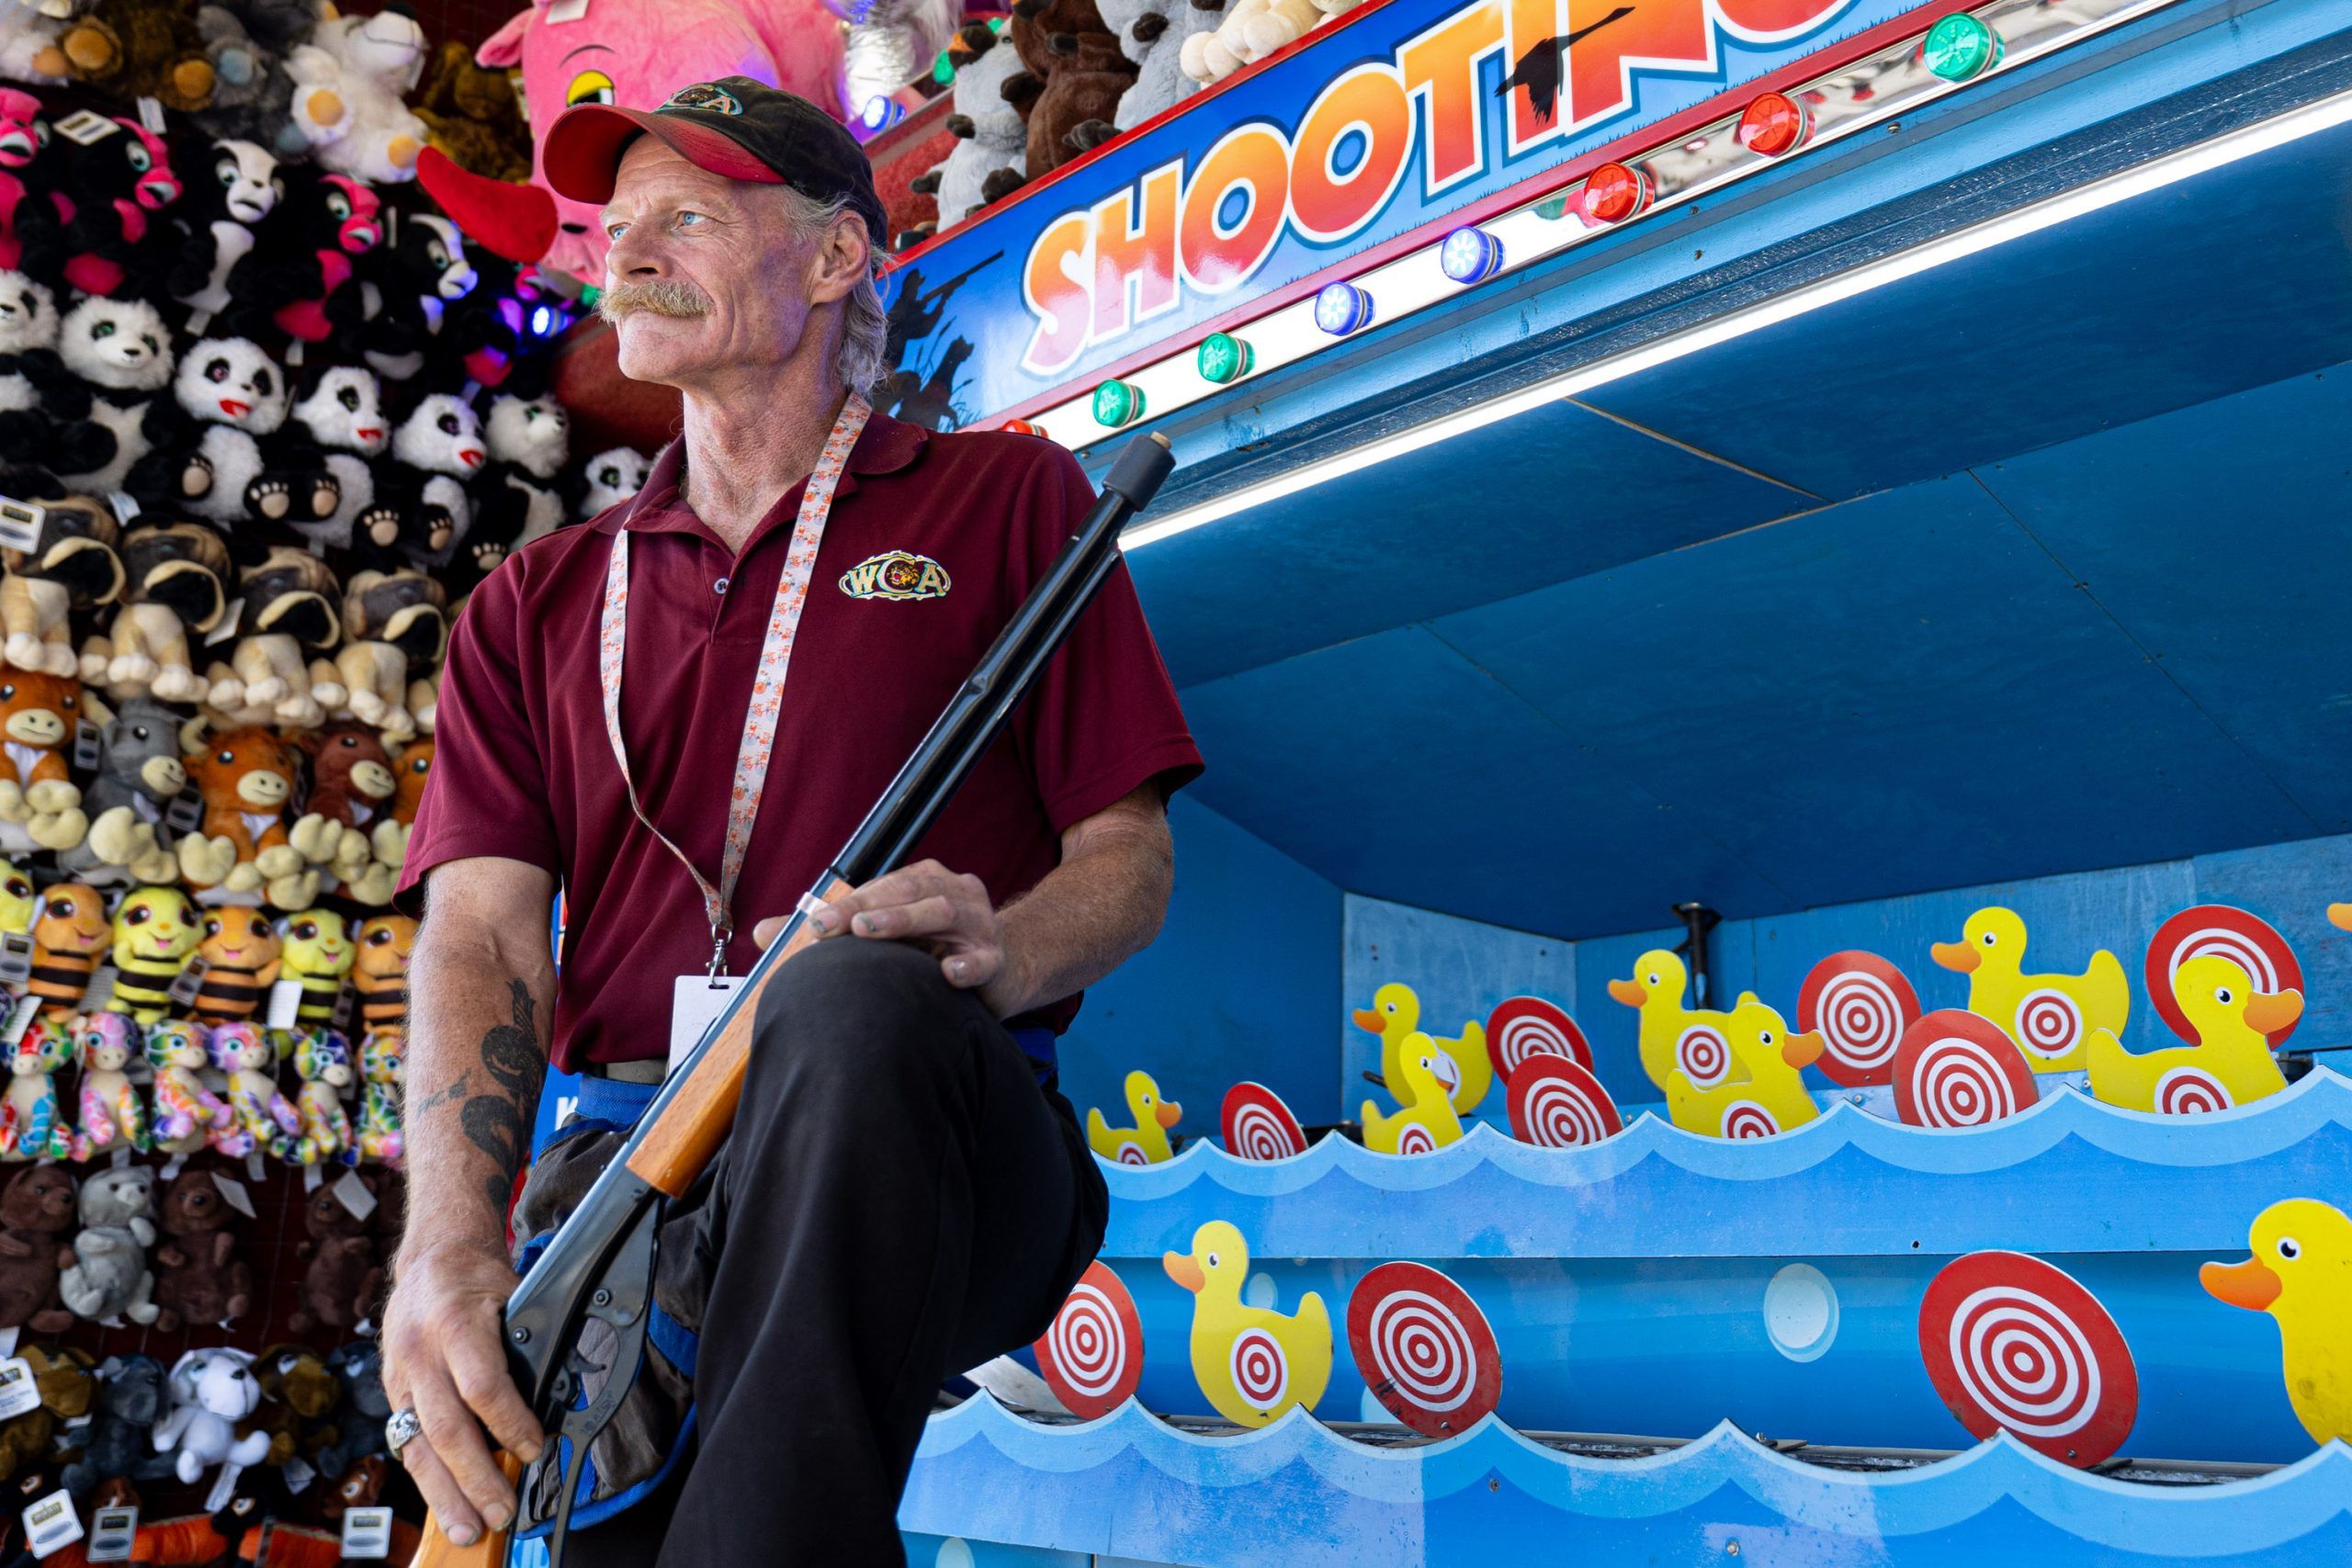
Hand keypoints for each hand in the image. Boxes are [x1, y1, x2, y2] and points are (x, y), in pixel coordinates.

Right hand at [381, 1241, 544, 1548]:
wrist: (432, 1257)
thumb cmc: (480, 1277)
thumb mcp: (515, 1296)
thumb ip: (528, 1345)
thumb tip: (556, 1398)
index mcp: (456, 1321)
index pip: (483, 1385)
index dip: (510, 1423)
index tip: (534, 1450)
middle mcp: (420, 1351)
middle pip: (447, 1427)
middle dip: (476, 1477)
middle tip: (502, 1512)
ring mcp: (399, 1373)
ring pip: (419, 1444)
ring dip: (445, 1494)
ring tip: (469, 1529)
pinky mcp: (391, 1389)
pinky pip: (407, 1441)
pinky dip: (427, 1477)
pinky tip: (444, 1504)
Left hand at [753, 859, 1025, 1015]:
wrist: (1002, 967)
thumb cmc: (935, 946)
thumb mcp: (883, 933)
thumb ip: (828, 931)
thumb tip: (761, 933)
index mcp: (921, 881)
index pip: (879, 886)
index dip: (845, 904)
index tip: (813, 926)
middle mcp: (951, 892)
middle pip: (910, 890)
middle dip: (871, 906)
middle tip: (837, 926)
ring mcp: (977, 923)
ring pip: (944, 911)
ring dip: (907, 920)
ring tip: (872, 931)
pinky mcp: (996, 959)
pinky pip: (983, 959)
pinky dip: (967, 964)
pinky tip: (948, 973)